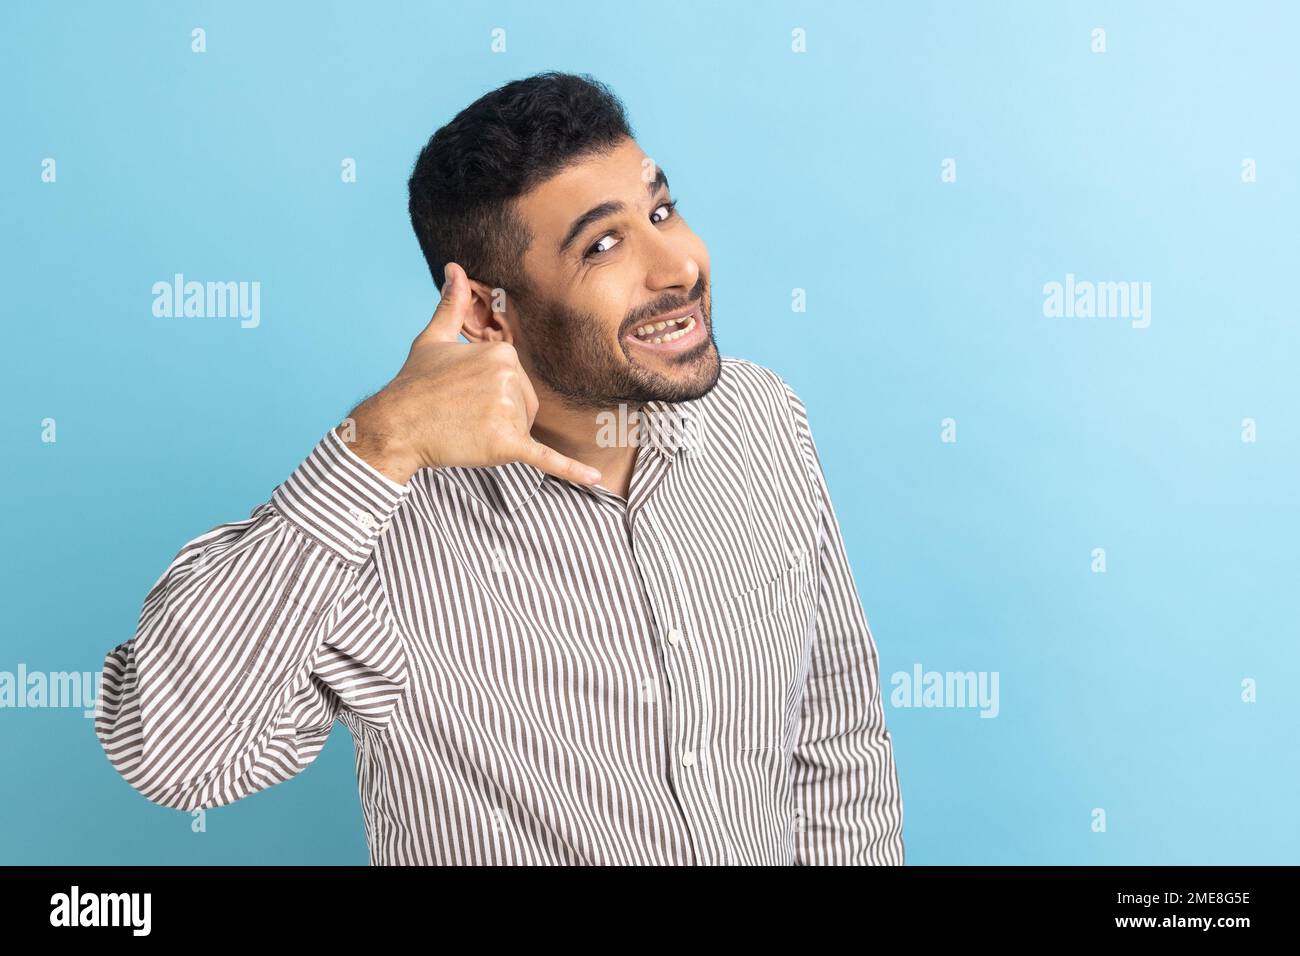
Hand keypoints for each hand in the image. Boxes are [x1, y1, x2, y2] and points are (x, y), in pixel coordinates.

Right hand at [344, 263, 601, 486]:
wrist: (395, 426)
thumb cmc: (414, 384)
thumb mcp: (434, 338)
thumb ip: (453, 304)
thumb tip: (454, 267)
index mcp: (502, 352)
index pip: (517, 381)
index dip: (493, 394)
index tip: (463, 396)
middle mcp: (509, 377)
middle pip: (525, 406)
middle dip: (500, 417)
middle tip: (462, 417)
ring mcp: (509, 411)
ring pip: (523, 430)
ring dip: (500, 437)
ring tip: (466, 431)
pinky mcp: (506, 444)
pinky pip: (546, 459)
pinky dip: (571, 471)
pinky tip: (595, 480)